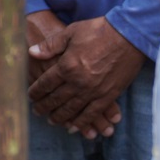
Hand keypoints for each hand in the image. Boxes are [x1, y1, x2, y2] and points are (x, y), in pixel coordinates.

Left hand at [28, 17, 143, 137]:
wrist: (129, 36)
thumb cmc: (98, 31)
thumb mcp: (70, 32)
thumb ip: (50, 45)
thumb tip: (32, 52)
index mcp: (67, 66)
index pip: (46, 83)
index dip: (36, 91)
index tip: (30, 96)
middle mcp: (78, 82)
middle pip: (56, 99)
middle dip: (44, 106)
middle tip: (37, 111)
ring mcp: (93, 91)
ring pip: (72, 110)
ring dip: (60, 117)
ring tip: (51, 121)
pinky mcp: (108, 96)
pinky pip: (92, 114)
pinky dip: (82, 123)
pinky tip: (74, 128)